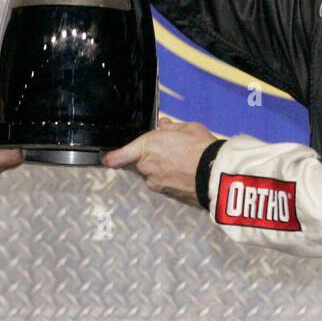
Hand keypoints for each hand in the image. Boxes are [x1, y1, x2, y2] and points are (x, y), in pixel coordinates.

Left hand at [101, 116, 217, 205]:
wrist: (215, 175)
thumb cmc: (200, 147)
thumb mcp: (188, 128)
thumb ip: (171, 128)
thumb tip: (163, 125)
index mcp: (147, 147)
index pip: (118, 156)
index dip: (110, 157)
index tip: (106, 158)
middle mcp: (146, 167)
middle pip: (139, 164)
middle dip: (149, 158)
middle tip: (167, 151)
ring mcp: (157, 183)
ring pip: (152, 175)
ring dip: (160, 170)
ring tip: (181, 163)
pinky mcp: (168, 195)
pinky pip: (164, 184)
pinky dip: (170, 179)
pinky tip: (185, 173)